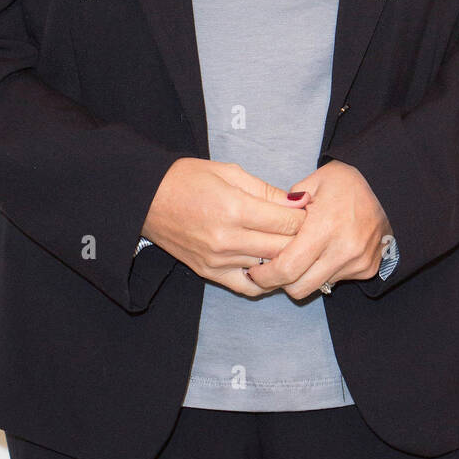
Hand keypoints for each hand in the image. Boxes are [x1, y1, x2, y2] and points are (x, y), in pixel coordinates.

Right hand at [141, 158, 311, 297]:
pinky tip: (270, 265)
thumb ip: (267, 190)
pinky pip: (248, 286)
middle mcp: (227, 239)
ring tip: (290, 242)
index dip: (305, 216)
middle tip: (308, 227)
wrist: (147, 198)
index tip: (310, 210)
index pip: (287, 222)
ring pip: (269, 266)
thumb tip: (300, 202)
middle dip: (301, 237)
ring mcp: (218, 261)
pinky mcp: (210, 273)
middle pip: (283, 247)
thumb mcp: (230, 172)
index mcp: (234, 208)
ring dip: (285, 256)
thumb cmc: (188, 178)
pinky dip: (265, 279)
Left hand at [243, 160, 391, 299]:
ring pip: (317, 286)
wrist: (390, 184)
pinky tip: (324, 251)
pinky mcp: (367, 269)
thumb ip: (286, 207)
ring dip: (303, 277)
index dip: (265, 275)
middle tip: (270, 269)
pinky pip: (335, 280)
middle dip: (280, 282)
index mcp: (325, 227)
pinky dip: (324, 271)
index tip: (253, 271)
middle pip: (299, 287)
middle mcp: (343, 250)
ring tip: (298, 256)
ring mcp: (358, 263)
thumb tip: (264, 227)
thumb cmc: (348, 180)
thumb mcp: (313, 182)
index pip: (287, 268)